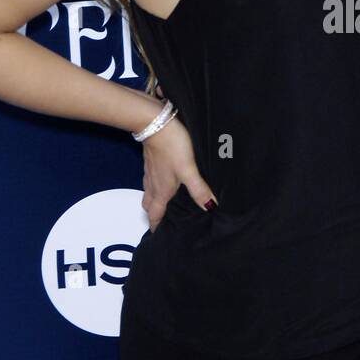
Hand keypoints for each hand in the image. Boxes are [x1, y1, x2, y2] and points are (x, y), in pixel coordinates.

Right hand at [140, 114, 217, 231]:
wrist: (154, 121)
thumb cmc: (172, 146)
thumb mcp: (188, 170)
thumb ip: (199, 189)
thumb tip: (210, 208)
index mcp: (161, 190)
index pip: (155, 215)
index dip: (155, 227)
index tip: (158, 237)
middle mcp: (153, 183)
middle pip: (149, 205)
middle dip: (154, 215)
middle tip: (162, 222)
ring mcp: (150, 171)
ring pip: (149, 192)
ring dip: (154, 201)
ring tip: (164, 204)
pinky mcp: (151, 159)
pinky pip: (150, 178)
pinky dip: (155, 185)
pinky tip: (164, 179)